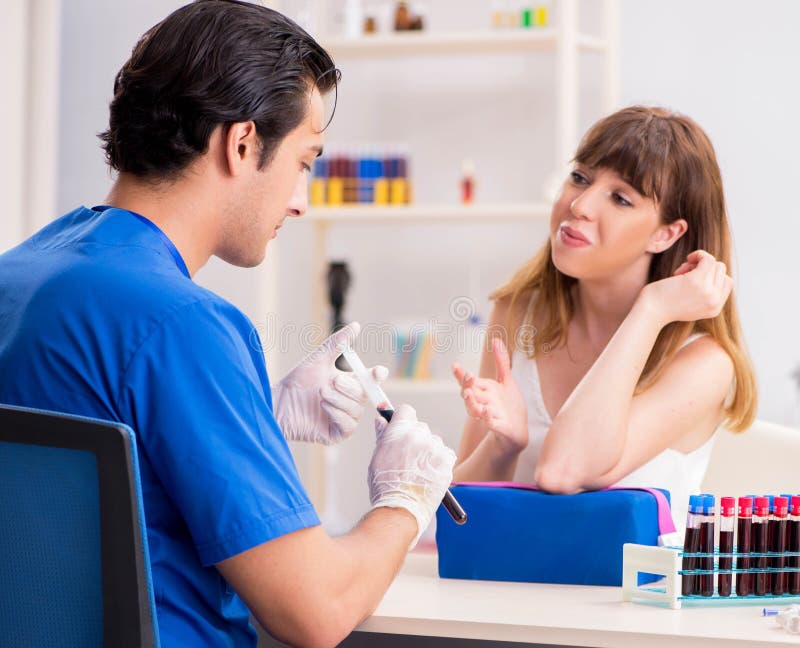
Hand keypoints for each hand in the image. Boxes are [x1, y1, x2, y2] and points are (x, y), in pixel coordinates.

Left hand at [273, 322, 387, 444]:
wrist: (278, 402)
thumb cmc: (297, 382)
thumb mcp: (319, 359)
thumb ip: (338, 344)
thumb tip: (356, 325)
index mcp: (350, 384)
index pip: (370, 381)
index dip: (376, 377)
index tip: (378, 372)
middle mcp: (350, 402)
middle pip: (364, 395)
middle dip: (349, 387)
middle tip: (331, 382)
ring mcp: (344, 419)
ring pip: (356, 410)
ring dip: (338, 400)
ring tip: (320, 394)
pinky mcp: (336, 434)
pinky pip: (348, 426)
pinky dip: (337, 414)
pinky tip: (322, 407)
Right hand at [368, 404, 455, 548]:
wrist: (401, 509)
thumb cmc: (385, 486)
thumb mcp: (377, 457)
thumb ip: (382, 435)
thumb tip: (382, 419)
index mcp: (400, 431)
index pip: (406, 411)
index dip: (402, 419)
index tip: (400, 427)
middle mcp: (419, 435)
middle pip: (420, 427)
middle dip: (414, 438)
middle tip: (406, 457)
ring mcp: (435, 448)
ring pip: (433, 441)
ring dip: (428, 450)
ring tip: (417, 470)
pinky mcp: (447, 461)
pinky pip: (445, 453)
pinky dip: (439, 461)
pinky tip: (428, 474)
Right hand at [452, 337, 527, 452]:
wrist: (518, 430)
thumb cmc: (509, 405)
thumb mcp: (506, 380)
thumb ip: (501, 361)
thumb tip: (495, 339)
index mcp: (483, 390)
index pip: (468, 381)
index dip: (460, 375)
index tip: (455, 366)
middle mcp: (482, 402)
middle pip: (469, 393)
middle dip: (466, 385)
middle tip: (466, 376)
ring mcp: (488, 415)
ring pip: (474, 409)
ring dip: (471, 402)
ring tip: (470, 394)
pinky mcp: (497, 426)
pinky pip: (490, 423)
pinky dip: (487, 418)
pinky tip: (487, 411)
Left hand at [640, 250, 732, 325]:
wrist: (650, 312)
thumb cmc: (664, 304)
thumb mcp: (691, 303)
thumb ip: (706, 293)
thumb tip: (714, 267)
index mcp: (715, 309)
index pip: (726, 282)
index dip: (710, 275)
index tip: (691, 278)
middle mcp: (714, 302)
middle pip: (720, 271)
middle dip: (702, 268)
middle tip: (682, 274)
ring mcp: (707, 292)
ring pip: (714, 264)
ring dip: (697, 263)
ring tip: (680, 272)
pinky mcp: (696, 281)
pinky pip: (707, 258)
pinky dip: (699, 254)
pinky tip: (688, 258)